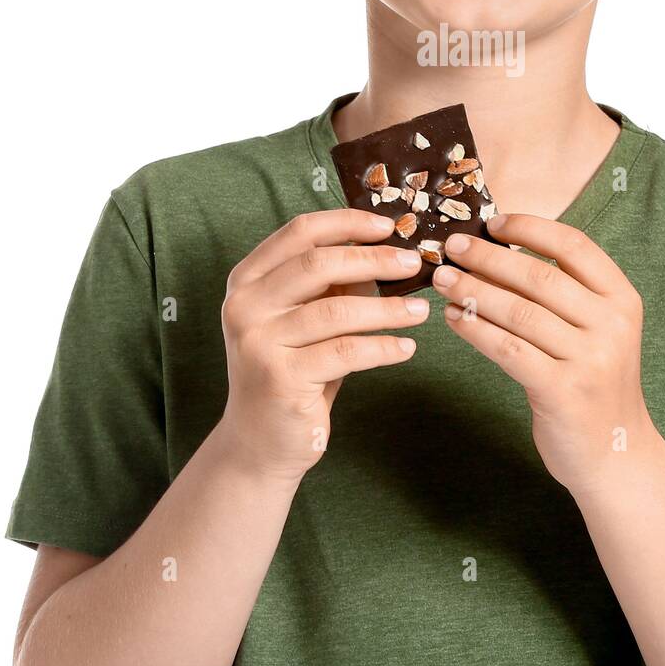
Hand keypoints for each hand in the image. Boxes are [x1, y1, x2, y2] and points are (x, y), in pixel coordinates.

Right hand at [217, 208, 427, 481]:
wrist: (259, 443)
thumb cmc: (292, 370)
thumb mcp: (304, 319)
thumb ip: (330, 285)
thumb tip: (388, 251)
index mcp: (247, 280)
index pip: (299, 232)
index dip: (346, 223)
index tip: (388, 225)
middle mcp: (245, 306)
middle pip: (318, 264)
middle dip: (373, 259)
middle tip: (413, 263)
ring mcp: (259, 343)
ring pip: (337, 310)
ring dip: (387, 309)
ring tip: (419, 311)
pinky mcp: (281, 379)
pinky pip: (346, 352)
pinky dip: (382, 347)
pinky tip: (406, 348)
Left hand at [432, 214, 657, 495]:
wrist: (615, 452)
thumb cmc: (594, 381)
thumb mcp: (596, 329)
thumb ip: (564, 293)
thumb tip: (496, 250)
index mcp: (622, 299)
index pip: (574, 246)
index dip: (530, 228)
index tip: (492, 222)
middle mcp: (611, 325)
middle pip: (540, 277)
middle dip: (488, 257)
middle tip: (451, 246)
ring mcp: (589, 360)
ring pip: (518, 312)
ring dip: (473, 290)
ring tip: (443, 279)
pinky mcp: (562, 391)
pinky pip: (507, 350)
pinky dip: (475, 330)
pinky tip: (454, 318)